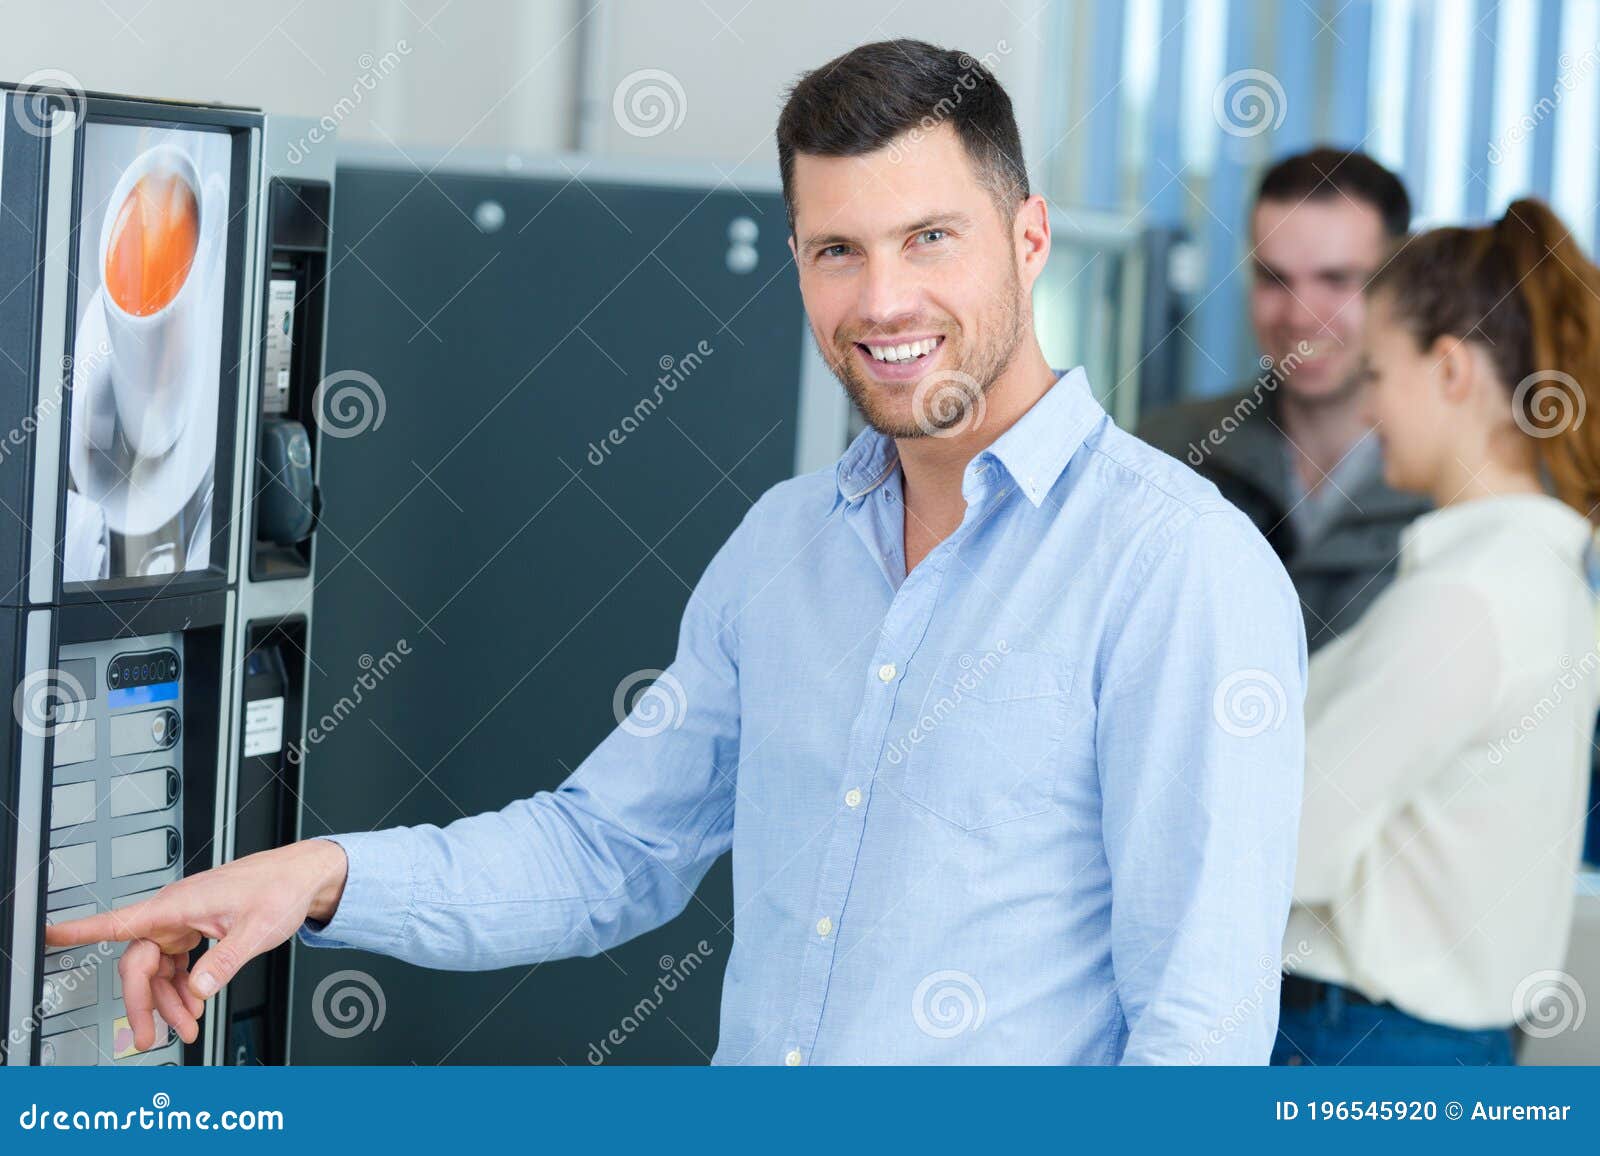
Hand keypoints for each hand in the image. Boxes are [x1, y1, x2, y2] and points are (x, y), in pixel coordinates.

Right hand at [44, 838, 347, 1051]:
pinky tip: (193, 1005)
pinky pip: (177, 963)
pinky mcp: (197, 927)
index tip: (49, 935)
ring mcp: (185, 920)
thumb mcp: (256, 930)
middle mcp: (175, 912)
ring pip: (159, 967)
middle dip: (143, 1002)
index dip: (79, 931)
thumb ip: (224, 962)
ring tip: (186, 1026)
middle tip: (149, 1036)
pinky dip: (183, 987)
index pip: (118, 921)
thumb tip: (196, 991)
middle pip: (139, 962)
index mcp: (178, 905)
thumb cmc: (281, 887)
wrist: (303, 874)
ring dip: (168, 1000)